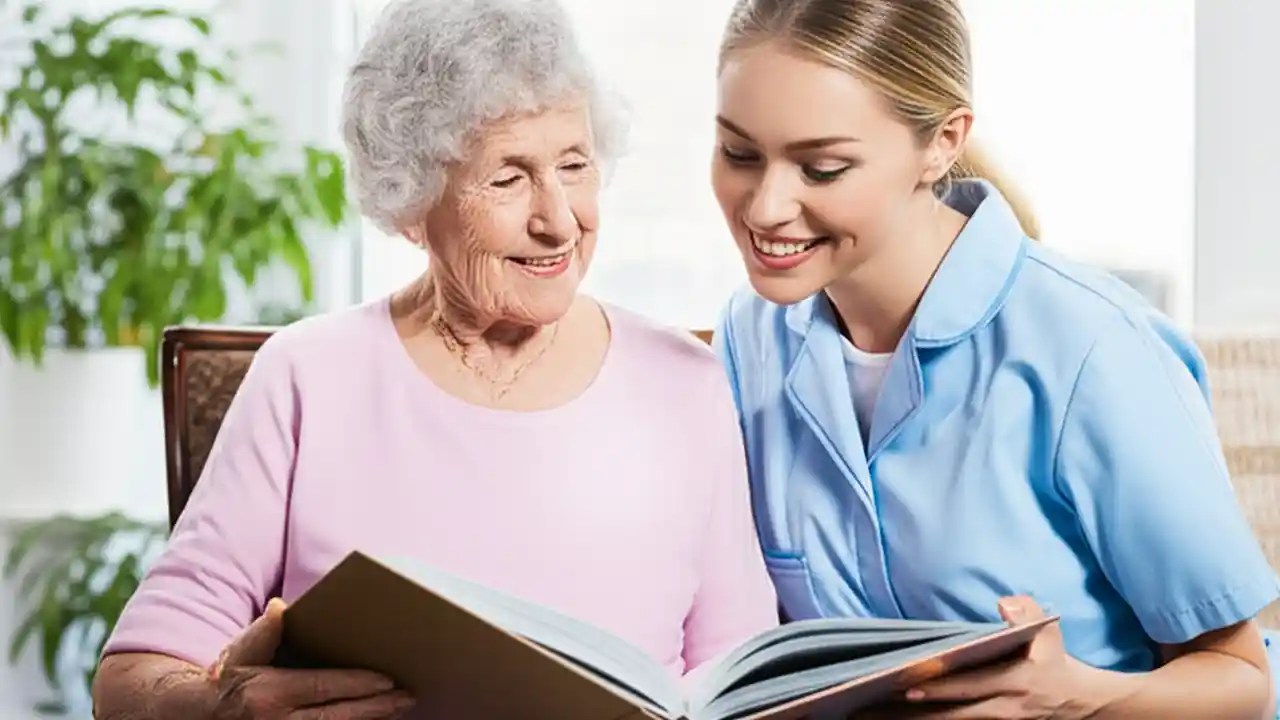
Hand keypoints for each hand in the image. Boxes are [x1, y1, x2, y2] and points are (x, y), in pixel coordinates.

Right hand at [207, 598, 415, 718]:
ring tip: (398, 708)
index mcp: (266, 695)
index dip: (356, 684)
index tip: (388, 680)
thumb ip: (265, 631)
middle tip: (407, 697)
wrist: (200, 716)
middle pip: (336, 716)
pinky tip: (373, 719)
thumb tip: (281, 607)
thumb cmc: (228, 678)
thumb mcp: (241, 652)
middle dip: (375, 707)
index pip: (321, 688)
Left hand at [859, 597, 1095, 719]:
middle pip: (950, 713)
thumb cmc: (1054, 661)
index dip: (939, 686)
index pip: (969, 685)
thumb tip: (1004, 604)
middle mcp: (1001, 708)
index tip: (906, 683)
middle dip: (912, 709)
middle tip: (872, 702)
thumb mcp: (1049, 634)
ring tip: (872, 713)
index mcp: (1014, 682)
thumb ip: (1028, 614)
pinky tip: (896, 717)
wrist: (1079, 704)